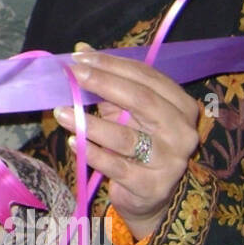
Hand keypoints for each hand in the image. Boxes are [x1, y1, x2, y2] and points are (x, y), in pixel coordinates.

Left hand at [54, 51, 199, 240]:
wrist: (147, 195)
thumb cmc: (136, 143)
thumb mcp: (126, 111)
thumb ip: (109, 83)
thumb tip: (82, 49)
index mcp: (181, 105)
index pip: (147, 76)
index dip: (112, 64)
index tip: (80, 56)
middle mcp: (182, 131)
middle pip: (141, 99)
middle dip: (103, 83)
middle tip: (73, 75)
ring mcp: (171, 160)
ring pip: (125, 136)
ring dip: (89, 123)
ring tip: (61, 112)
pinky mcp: (152, 186)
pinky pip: (117, 166)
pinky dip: (93, 153)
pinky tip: (74, 142)